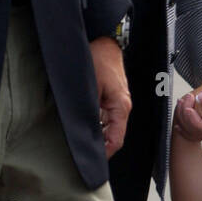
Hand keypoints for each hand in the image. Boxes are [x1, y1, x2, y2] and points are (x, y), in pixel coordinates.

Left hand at [89, 36, 130, 157]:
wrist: (104, 41)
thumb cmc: (99, 58)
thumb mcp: (90, 86)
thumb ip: (88, 110)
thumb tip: (82, 130)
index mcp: (121, 107)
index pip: (116, 140)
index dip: (103, 153)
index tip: (89, 159)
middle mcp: (122, 107)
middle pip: (113, 136)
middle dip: (98, 146)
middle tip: (79, 152)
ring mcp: (117, 103)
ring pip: (108, 128)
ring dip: (96, 135)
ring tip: (79, 141)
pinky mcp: (111, 98)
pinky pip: (105, 118)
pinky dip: (95, 125)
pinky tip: (82, 126)